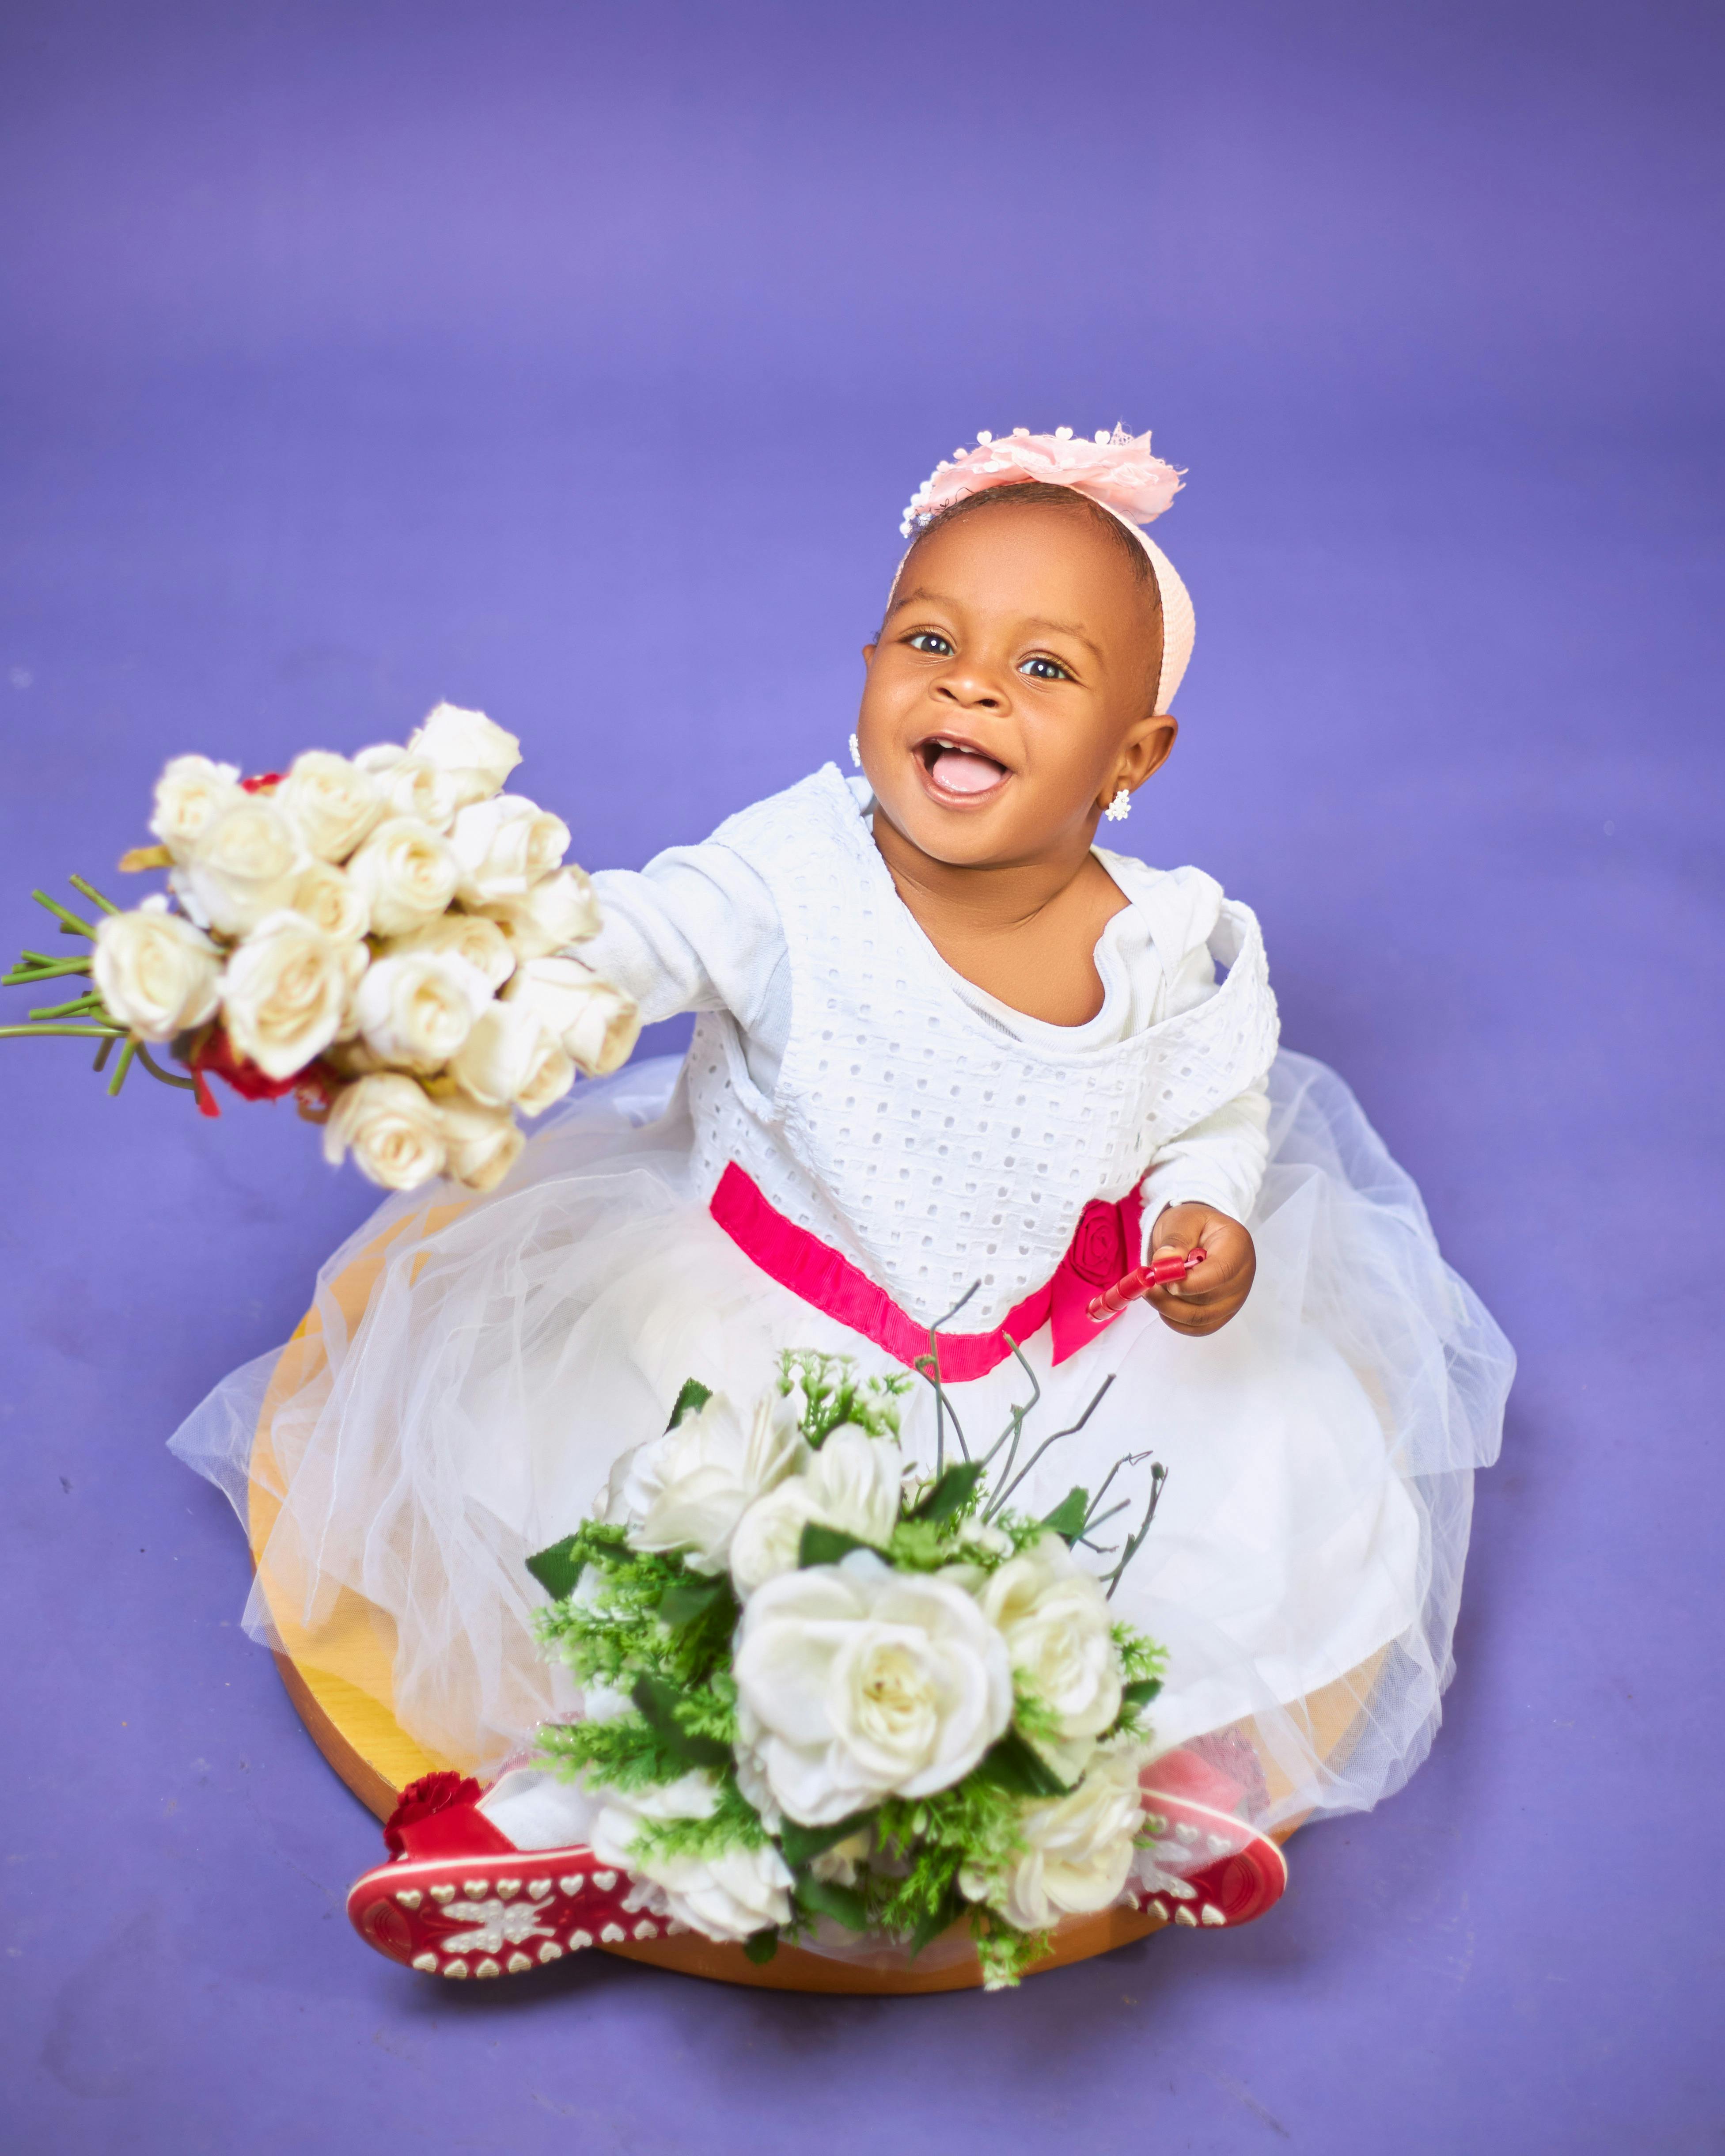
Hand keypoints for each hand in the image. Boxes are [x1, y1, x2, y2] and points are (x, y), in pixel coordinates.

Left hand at [1145, 1202, 1255, 1335]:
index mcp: (1237, 1245)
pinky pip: (1197, 1328)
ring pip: (1200, 1318)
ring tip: (1153, 1289)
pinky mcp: (1221, 1314)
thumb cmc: (1191, 1225)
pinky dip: (1174, 1320)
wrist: (1199, 1235)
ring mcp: (1234, 1299)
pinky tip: (1163, 1302)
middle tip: (1148, 1282)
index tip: (1164, 1279)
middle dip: (1172, 1295)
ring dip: (1168, 1308)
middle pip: (1209, 1300)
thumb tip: (1163, 1262)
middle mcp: (1242, 1276)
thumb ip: (1174, 1239)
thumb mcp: (1181, 1220)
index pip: (1222, 1272)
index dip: (1191, 1281)